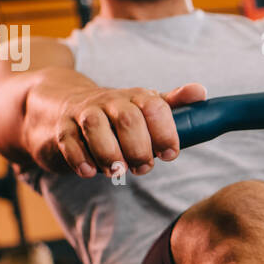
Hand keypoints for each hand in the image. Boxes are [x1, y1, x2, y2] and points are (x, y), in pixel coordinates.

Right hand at [50, 82, 206, 177]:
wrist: (64, 107)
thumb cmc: (114, 114)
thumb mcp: (144, 106)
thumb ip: (173, 104)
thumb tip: (201, 92)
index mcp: (135, 97)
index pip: (154, 107)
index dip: (165, 132)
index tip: (169, 153)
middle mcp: (109, 101)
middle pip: (127, 119)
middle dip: (139, 148)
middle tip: (143, 167)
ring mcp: (83, 113)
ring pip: (95, 127)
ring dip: (110, 154)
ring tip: (118, 171)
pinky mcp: (62, 128)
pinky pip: (69, 141)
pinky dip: (80, 158)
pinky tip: (90, 171)